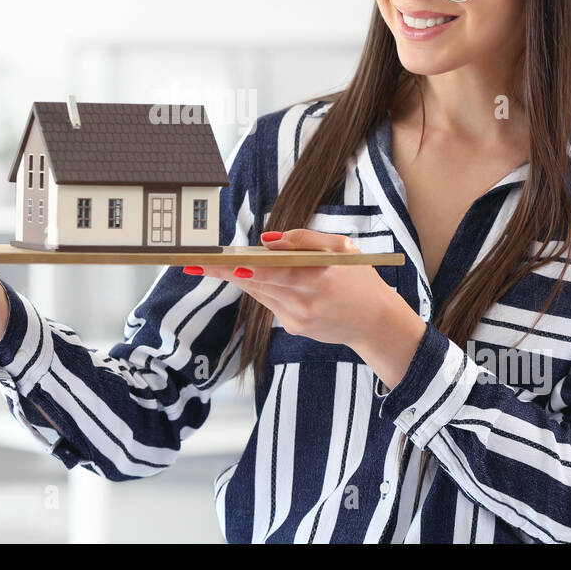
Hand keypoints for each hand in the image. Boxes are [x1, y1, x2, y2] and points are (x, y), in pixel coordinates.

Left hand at [183, 228, 413, 351]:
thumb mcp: (342, 248)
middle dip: (226, 272)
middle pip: (258, 284)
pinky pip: (270, 303)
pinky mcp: (294, 329)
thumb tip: (266, 242)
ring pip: (260, 294)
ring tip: (210, 264)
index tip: (221, 263)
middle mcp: (306, 303)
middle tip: (194, 262)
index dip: (246, 269)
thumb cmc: (359, 278)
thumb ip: (305, 240)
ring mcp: (299, 320)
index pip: (275, 272)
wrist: (376, 323)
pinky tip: (251, 277)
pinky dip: (262, 288)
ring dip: (239, 278)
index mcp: (320, 279)